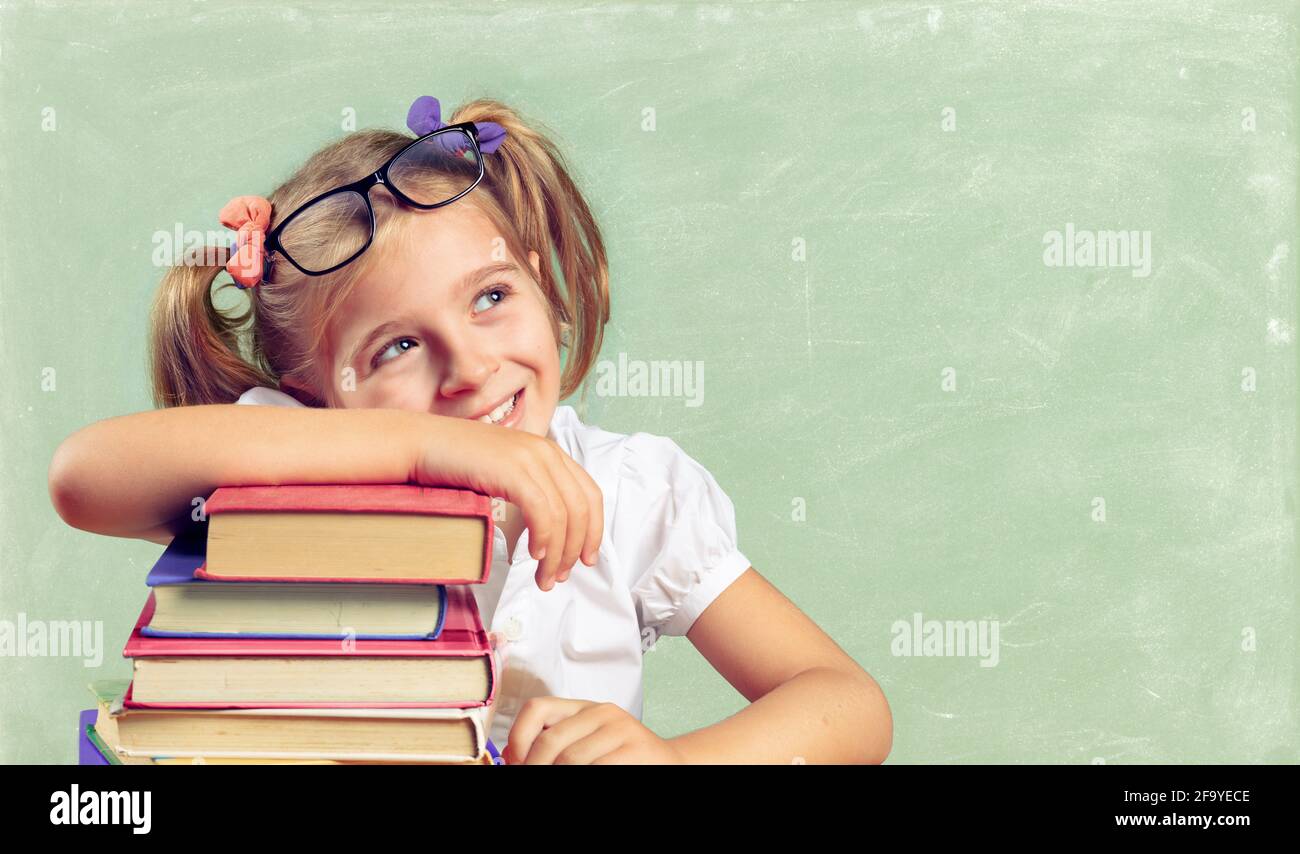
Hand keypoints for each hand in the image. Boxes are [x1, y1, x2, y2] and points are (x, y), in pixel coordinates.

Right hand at [410, 415, 602, 590]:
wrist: (422, 443)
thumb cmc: (457, 465)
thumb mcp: (505, 474)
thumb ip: (530, 492)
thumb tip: (549, 534)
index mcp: (549, 452)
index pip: (590, 494)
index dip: (594, 530)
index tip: (587, 559)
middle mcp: (546, 451)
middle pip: (582, 508)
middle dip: (576, 549)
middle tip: (561, 576)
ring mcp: (530, 458)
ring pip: (563, 515)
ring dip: (557, 554)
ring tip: (545, 578)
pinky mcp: (513, 469)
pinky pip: (542, 511)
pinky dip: (544, 538)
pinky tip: (534, 555)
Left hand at [501, 697, 687, 764]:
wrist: (671, 762)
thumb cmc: (623, 758)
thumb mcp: (585, 746)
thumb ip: (551, 746)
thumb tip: (511, 756)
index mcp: (584, 708)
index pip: (537, 708)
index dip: (518, 736)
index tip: (518, 762)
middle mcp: (602, 712)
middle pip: (550, 739)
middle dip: (535, 767)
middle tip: (533, 779)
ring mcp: (621, 729)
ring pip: (570, 759)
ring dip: (558, 775)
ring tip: (560, 780)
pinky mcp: (635, 749)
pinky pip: (596, 767)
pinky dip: (583, 777)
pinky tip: (585, 780)